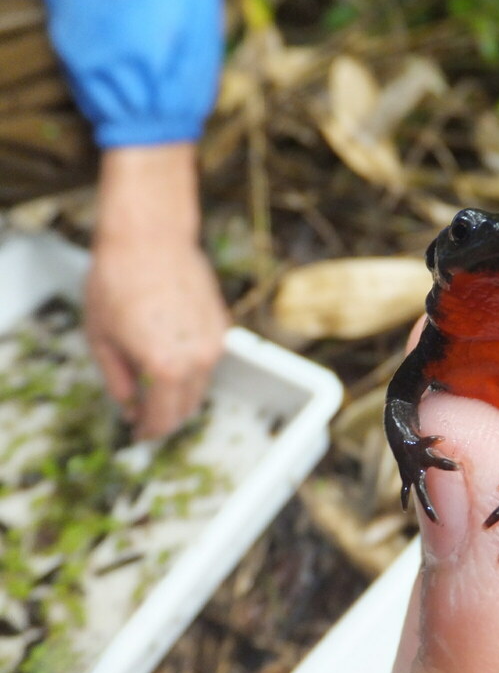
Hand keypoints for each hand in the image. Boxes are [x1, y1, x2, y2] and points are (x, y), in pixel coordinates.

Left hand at [87, 144, 228, 439]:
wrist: (150, 239)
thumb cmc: (118, 282)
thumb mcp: (101, 339)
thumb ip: (118, 381)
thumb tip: (130, 406)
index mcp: (166, 368)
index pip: (163, 418)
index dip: (148, 431)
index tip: (138, 433)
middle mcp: (198, 360)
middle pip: (187, 406)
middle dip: (165, 415)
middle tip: (144, 414)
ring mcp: (215, 342)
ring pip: (200, 384)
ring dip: (179, 391)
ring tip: (154, 380)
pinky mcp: (222, 326)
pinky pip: (207, 359)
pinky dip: (191, 365)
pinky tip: (169, 349)